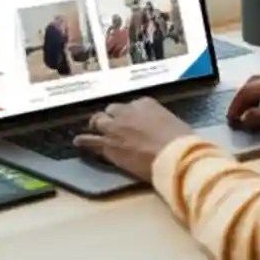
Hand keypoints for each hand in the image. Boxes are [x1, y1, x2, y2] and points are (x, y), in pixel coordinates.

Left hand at [73, 98, 194, 181]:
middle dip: (113, 116)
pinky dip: (85, 141)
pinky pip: (91, 141)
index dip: (131, 114)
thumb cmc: (181, 140)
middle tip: (114, 123)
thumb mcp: (174, 122)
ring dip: (97, 124)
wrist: (173, 156)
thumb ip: (160, 121)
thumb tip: (157, 129)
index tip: (134, 120)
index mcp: (145, 103)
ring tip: (93, 127)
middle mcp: (127, 112)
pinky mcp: (108, 145)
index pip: (133, 104)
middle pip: (113, 110)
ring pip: (99, 121)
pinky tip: (79, 141)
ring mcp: (115, 128)